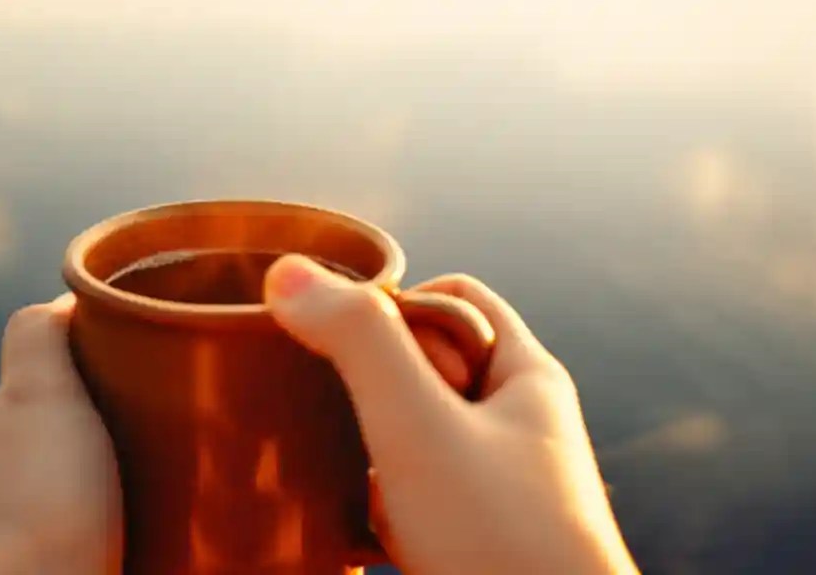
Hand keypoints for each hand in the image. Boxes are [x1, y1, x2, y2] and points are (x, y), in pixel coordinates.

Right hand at [264, 255, 637, 574]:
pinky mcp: (476, 543)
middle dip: (370, 376)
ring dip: (368, 444)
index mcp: (525, 378)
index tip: (337, 338)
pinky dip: (376, 506)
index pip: (454, 295)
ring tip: (326, 460)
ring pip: (416, 437)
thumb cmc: (505, 543)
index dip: (393, 303)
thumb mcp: (421, 427)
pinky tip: (344, 523)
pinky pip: (414, 502)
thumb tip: (290, 273)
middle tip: (323, 399)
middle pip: (429, 365)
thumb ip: (361, 345)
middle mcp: (516, 427)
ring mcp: (497, 488)